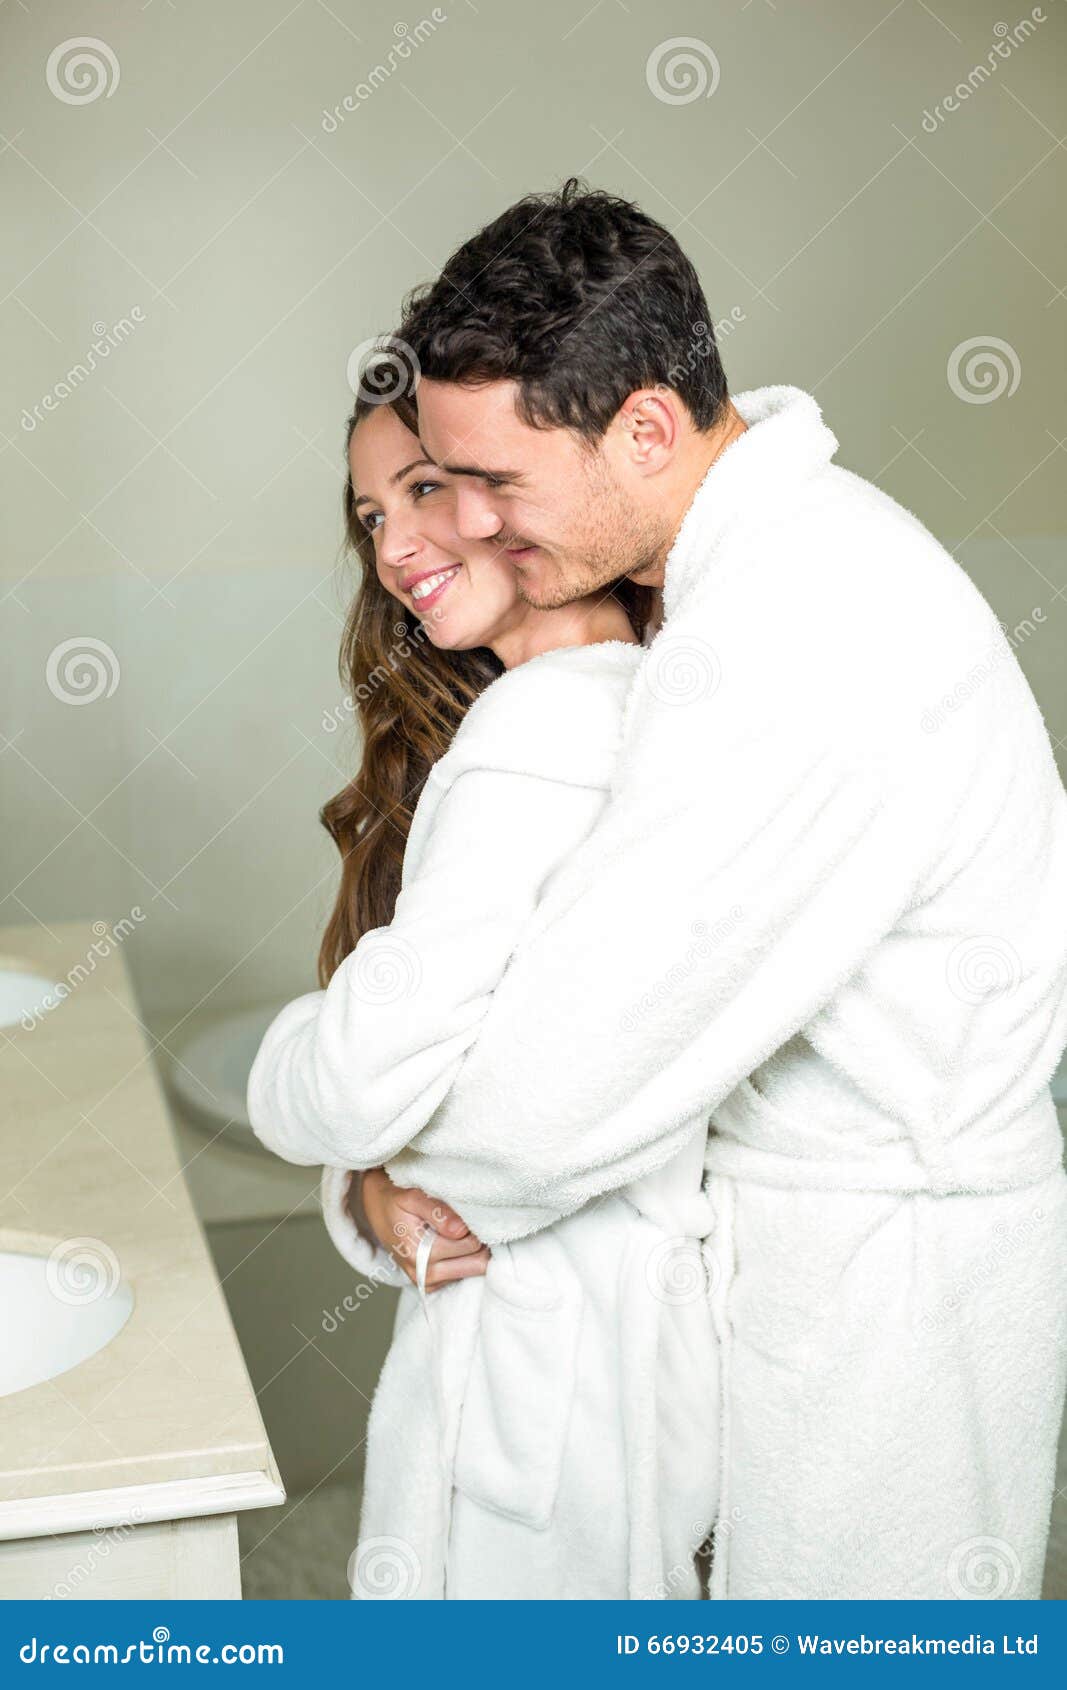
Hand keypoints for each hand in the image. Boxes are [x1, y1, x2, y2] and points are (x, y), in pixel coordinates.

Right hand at [357, 1166, 489, 1291]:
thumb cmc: (395, 1201)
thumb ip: (436, 1211)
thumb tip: (460, 1228)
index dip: (475, 1226)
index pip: (470, 1244)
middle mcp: (423, 1272)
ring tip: (459, 1230)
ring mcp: (427, 1282)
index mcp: (418, 1252)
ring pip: (474, 1270)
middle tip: (468, 1221)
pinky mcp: (431, 1285)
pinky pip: (463, 1275)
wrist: (376, 1210)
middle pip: (477, 1263)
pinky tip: (452, 1242)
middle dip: (479, 1241)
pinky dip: (464, 1258)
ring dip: (474, 1251)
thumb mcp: (411, 1197)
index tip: (468, 1212)